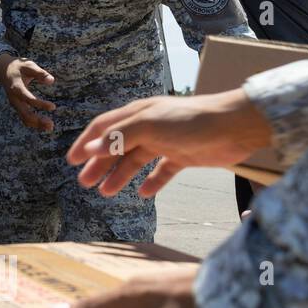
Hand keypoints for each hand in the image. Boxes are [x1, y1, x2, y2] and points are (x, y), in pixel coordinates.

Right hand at [0, 54, 56, 130]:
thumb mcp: (28, 65)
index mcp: (16, 87)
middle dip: (37, 120)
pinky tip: (44, 125)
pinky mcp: (17, 106)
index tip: (53, 107)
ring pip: (24, 118)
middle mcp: (14, 98)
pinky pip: (24, 117)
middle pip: (24, 113)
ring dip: (36, 124)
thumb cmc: (18, 67)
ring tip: (50, 127)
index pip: (28, 99)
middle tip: (51, 124)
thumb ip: (40, 73)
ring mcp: (15, 103)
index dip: (40, 104)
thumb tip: (51, 80)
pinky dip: (33, 122)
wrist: (3, 69)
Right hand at [66, 90, 273, 197]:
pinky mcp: (183, 156)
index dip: (87, 143)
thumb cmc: (191, 120)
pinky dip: (152, 182)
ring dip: (120, 176)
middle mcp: (149, 127)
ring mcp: (165, 142)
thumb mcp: (149, 125)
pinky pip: (161, 171)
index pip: (104, 128)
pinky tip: (144, 194)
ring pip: (136, 161)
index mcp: (137, 114)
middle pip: (117, 147)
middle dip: (99, 164)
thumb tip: (91, 148)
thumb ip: (120, 137)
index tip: (72, 160)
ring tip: (107, 193)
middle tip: (85, 183)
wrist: (234, 126)